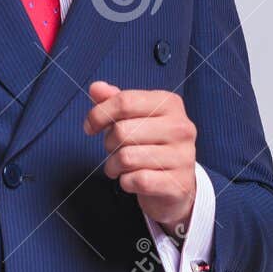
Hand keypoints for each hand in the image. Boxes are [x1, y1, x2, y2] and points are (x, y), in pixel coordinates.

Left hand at [84, 80, 196, 236]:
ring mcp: (182, 156)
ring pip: (126, 158)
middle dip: (108, 144)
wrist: (177, 182)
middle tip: (114, 149)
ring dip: (114, 166)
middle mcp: (180, 127)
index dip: (98, 114)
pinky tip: (133, 180)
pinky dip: (126, 182)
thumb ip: (116, 101)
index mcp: (170, 104)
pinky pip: (136, 180)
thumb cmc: (152, 144)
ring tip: (121, 166)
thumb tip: (96, 88)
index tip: (89, 127)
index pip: (124, 101)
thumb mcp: (136, 118)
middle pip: (122, 131)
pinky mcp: (177, 182)